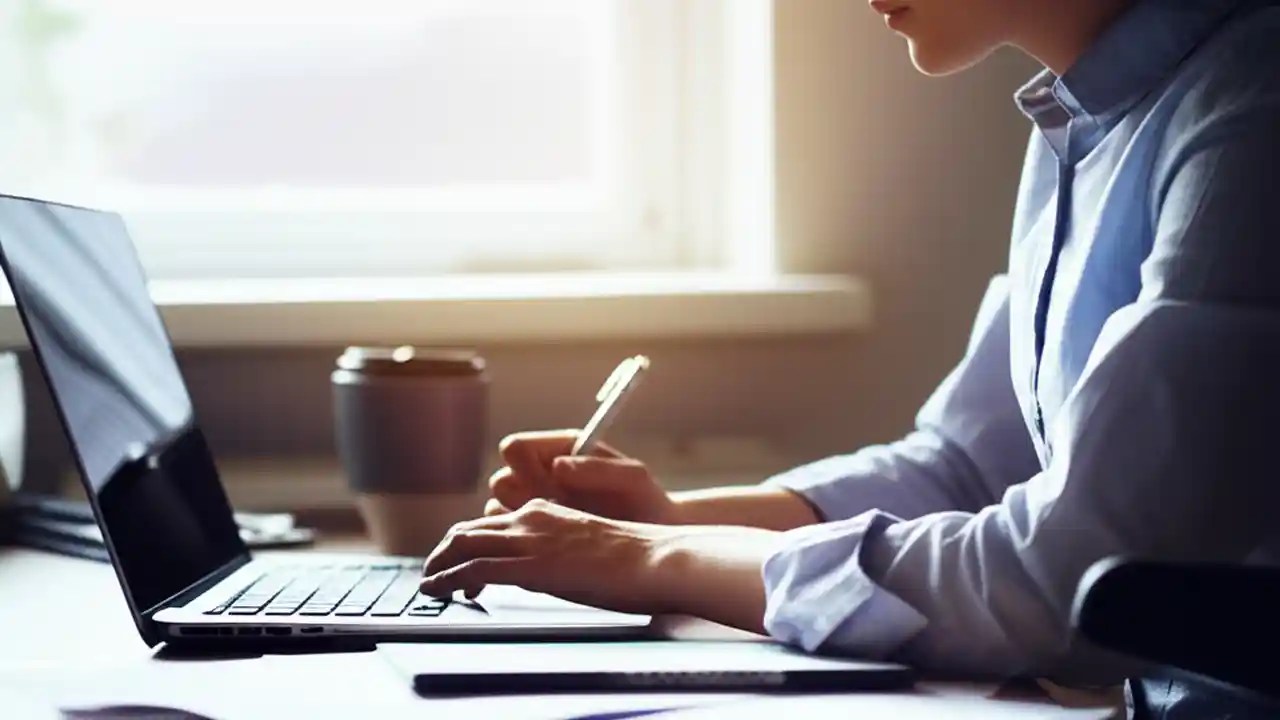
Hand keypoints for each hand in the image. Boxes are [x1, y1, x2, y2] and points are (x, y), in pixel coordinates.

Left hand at [420, 499, 675, 614]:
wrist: (654, 558)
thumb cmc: (634, 558)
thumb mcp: (587, 545)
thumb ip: (558, 550)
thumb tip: (541, 571)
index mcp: (547, 509)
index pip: (492, 521)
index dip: (469, 542)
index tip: (462, 563)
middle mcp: (532, 517)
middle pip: (469, 529)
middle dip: (445, 552)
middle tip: (434, 573)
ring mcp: (529, 539)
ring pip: (463, 545)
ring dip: (439, 565)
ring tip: (430, 583)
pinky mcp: (530, 564)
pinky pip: (475, 569)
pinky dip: (448, 579)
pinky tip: (438, 590)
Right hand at [486, 430, 678, 524]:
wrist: (654, 534)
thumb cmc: (645, 499)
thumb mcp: (632, 478)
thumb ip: (598, 469)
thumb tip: (558, 467)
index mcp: (558, 450)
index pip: (514, 449)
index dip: (523, 464)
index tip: (551, 480)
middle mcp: (539, 476)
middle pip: (500, 482)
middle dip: (524, 498)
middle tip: (559, 511)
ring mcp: (534, 507)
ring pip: (497, 512)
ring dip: (522, 524)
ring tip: (560, 532)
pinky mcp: (535, 535)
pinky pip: (509, 538)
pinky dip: (523, 543)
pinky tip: (554, 549)